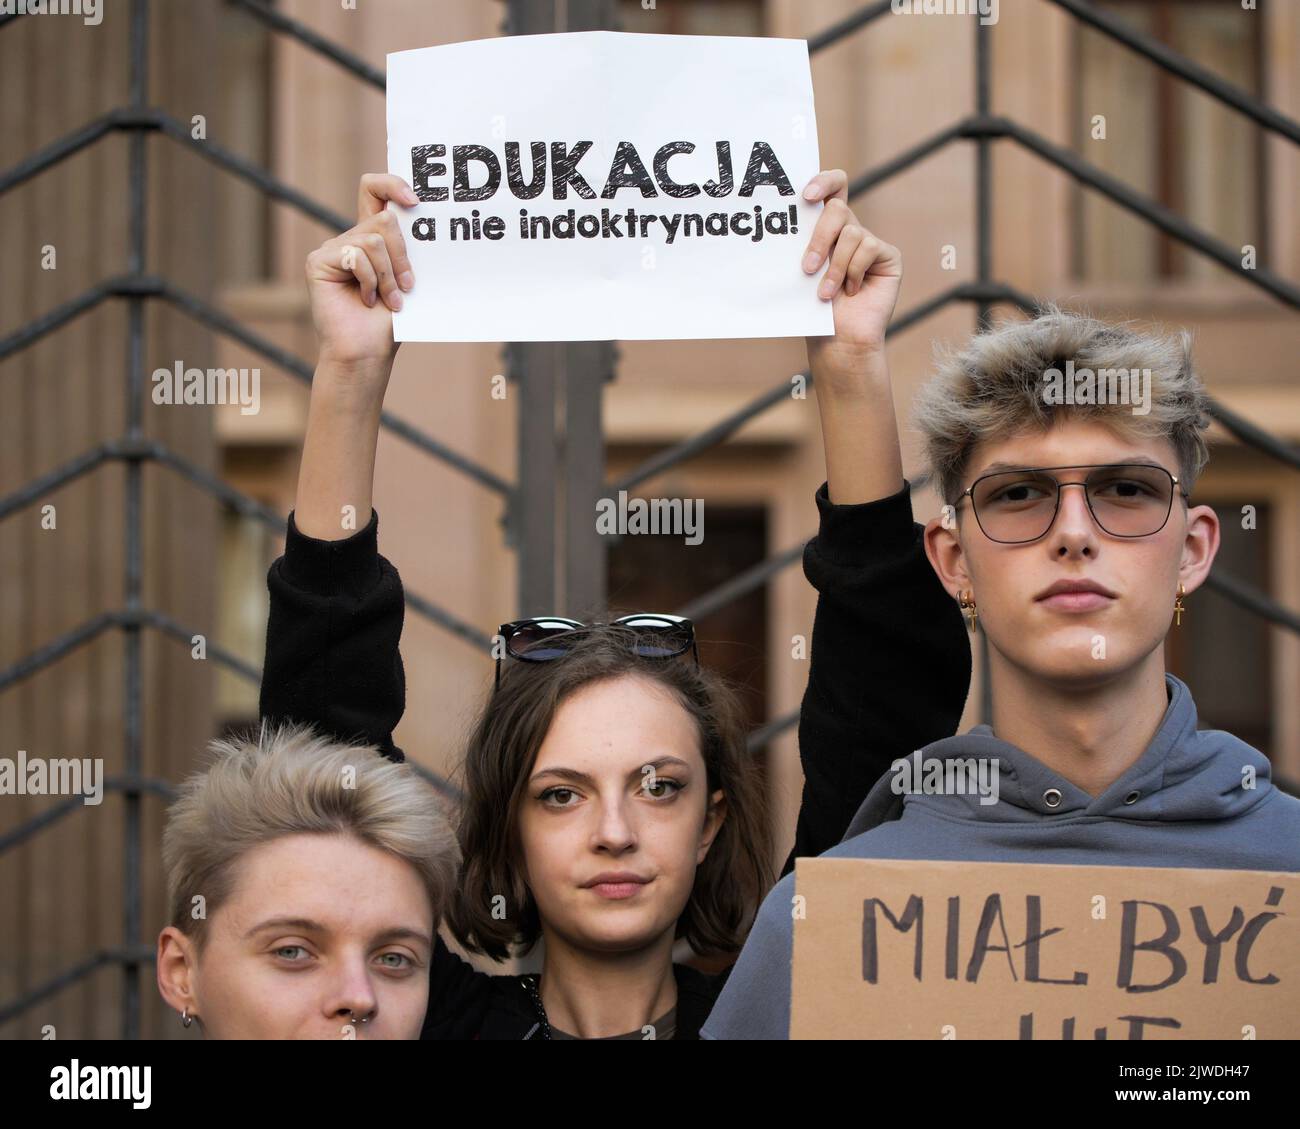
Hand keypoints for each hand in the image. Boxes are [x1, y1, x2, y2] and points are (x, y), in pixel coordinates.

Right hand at [305, 173, 417, 377]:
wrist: (367, 353)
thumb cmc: (389, 323)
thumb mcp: (406, 280)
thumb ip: (407, 249)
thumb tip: (423, 218)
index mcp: (371, 238)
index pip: (375, 191)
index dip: (393, 184)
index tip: (416, 201)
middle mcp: (350, 238)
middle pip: (386, 219)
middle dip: (403, 256)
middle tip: (406, 287)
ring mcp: (333, 248)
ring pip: (375, 240)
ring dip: (389, 276)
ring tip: (388, 300)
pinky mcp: (319, 260)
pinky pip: (357, 255)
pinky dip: (370, 281)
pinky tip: (365, 300)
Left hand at [799, 169, 902, 385]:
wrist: (838, 341)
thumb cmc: (814, 310)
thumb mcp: (801, 272)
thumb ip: (801, 244)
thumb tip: (780, 220)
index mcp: (827, 229)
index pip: (832, 188)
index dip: (823, 181)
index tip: (805, 195)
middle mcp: (850, 231)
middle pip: (837, 209)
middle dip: (819, 237)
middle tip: (807, 267)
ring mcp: (871, 243)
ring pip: (851, 233)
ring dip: (834, 267)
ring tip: (826, 293)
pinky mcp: (889, 256)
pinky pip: (869, 247)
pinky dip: (853, 271)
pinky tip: (853, 291)